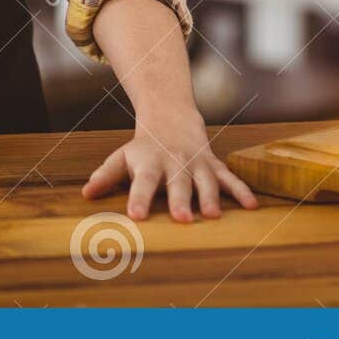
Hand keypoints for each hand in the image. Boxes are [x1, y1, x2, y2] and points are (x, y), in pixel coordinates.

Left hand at [81, 106, 257, 221]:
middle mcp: (175, 163)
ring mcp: (197, 165)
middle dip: (180, 200)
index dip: (140, 198)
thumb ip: (106, 176)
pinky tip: (253, 206)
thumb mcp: (122, 158)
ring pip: (205, 182)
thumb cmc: (143, 149)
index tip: (136, 216)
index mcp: (149, 163)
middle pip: (178, 183)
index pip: (143, 182)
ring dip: (210, 198)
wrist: (172, 119)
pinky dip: (242, 191)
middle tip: (182, 220)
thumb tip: (86, 195)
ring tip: (213, 216)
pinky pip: (230, 179)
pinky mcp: (214, 167)